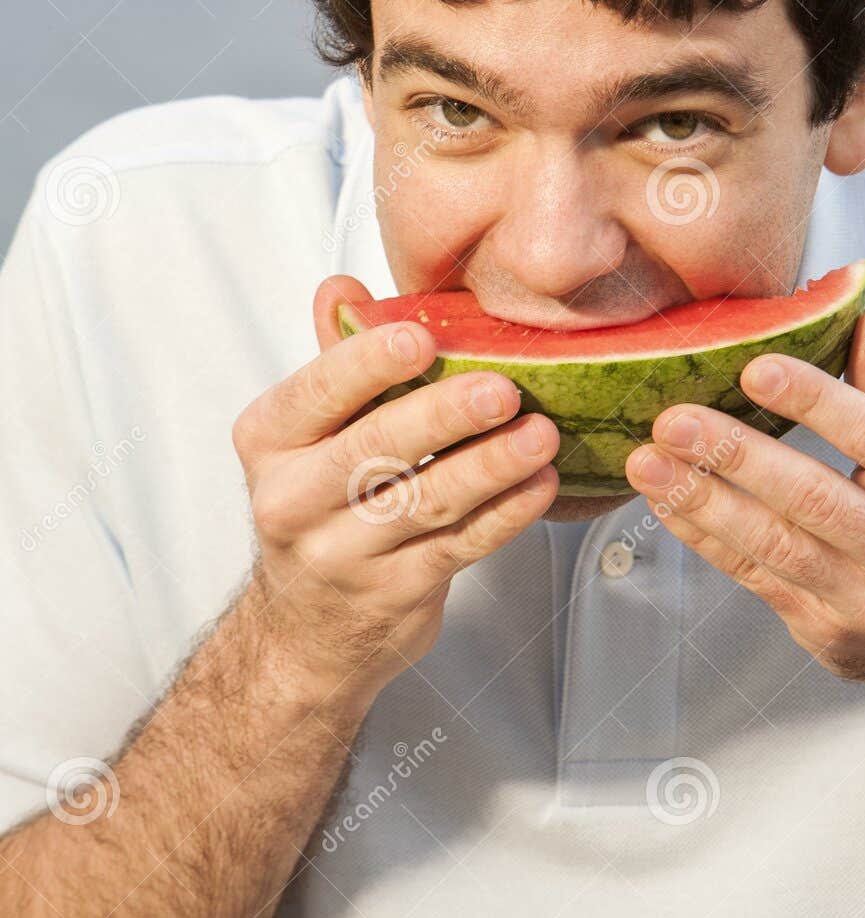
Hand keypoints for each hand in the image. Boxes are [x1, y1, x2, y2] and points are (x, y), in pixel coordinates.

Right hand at [232, 275, 558, 695]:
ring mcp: (342, 554)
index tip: (421, 337)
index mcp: (268, 440)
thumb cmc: (321, 505)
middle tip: (504, 387)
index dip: (368, 364)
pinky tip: (540, 484)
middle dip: (445, 414)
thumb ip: (336, 361)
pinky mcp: (393, 594)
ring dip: (492, 464)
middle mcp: (292, 499)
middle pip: (375, 448)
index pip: (316, 392)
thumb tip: (340, 287)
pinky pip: (459, 546)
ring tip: (542, 433)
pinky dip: (506, 514)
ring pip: (426, 500)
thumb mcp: (309, 434)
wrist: (306, 630)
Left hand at [625, 306, 864, 704]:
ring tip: (647, 462)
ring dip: (703, 500)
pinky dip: (705, 535)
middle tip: (674, 419)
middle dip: (738, 456)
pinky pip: (755, 575)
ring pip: (777, 544)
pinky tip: (666, 501)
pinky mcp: (826, 631)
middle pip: (819, 498)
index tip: (755, 367)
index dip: (816, 401)